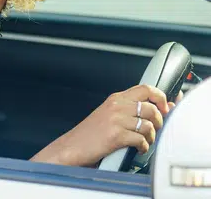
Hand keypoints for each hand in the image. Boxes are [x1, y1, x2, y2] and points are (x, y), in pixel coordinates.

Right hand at [31, 84, 179, 166]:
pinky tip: (138, 149)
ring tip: (145, 141)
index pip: (146, 88)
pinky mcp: (116, 135)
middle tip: (156, 128)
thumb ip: (129, 109)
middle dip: (160, 119)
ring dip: (152, 136)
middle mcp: (117, 106)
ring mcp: (116, 120)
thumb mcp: (108, 114)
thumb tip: (159, 109)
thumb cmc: (90, 134)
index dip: (161, 97)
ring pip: (150, 124)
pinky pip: (142, 139)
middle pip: (152, 106)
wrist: (72, 147)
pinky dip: (144, 147)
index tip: (165, 108)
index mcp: (115, 98)